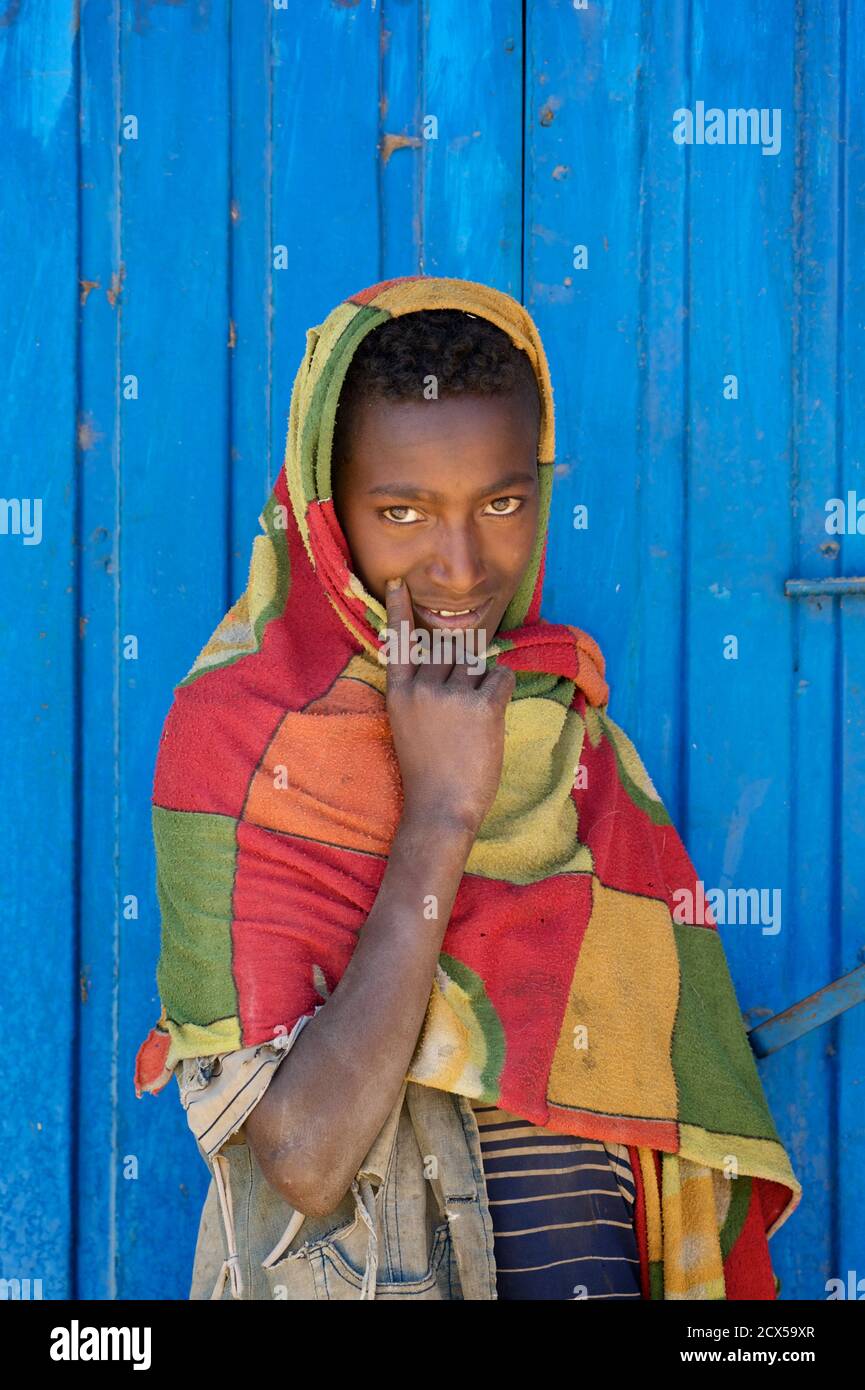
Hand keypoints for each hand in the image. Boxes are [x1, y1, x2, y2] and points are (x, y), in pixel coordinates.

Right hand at [382, 576, 515, 834]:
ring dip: (484, 681)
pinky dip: (502, 690)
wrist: (439, 808)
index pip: (399, 642)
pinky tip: (491, 717)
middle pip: (451, 649)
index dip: (399, 611)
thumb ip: (423, 691)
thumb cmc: (429, 772)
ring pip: (478, 662)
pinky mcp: (481, 706)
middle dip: (465, 665)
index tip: (398, 583)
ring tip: (474, 719)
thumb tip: (456, 660)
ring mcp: (451, 695)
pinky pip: (501, 677)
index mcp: (400, 693)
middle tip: (464, 704)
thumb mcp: (409, 725)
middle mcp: (422, 687)